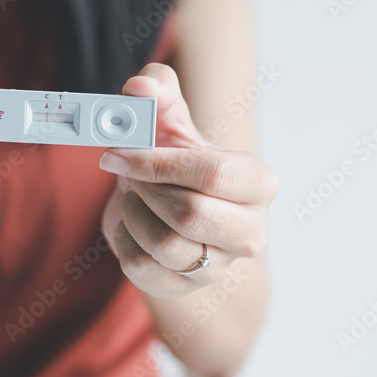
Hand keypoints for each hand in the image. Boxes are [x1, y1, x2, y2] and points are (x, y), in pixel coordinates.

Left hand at [99, 63, 278, 297]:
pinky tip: (131, 224)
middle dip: (147, 190)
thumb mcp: (169, 117)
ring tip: (134, 197)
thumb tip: (140, 88)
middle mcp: (250, 230)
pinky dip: (123, 239)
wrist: (165, 207)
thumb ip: (157, 88)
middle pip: (191, 214)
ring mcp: (220, 266)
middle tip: (130, 176)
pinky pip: (142, 269)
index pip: (213, 173)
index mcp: (257, 183)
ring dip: (133, 214)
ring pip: (165, 245)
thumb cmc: (173, 157)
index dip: (159, 163)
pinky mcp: (186, 289)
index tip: (118, 152)